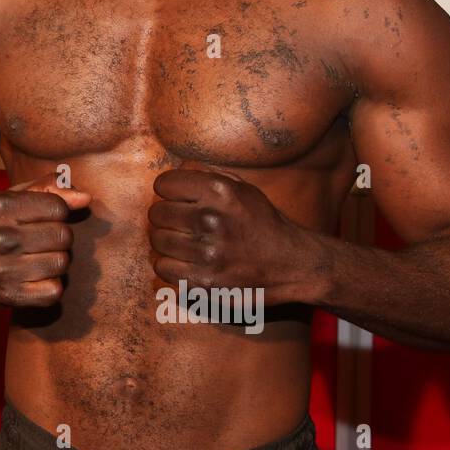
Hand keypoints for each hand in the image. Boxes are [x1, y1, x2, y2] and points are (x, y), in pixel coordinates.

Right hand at [0, 176, 91, 307]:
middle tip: (40, 239)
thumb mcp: (10, 197)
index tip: (40, 217)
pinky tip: (35, 277)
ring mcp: (2, 269)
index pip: (59, 208)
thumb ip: (48, 189)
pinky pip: (54, 292)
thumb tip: (85, 198)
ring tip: (36, 257)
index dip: (56, 212)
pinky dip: (50, 285)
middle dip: (58, 236)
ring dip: (55, 260)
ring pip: (61, 263)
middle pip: (63, 236)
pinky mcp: (8, 296)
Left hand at [147, 165, 311, 301]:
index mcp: (220, 192)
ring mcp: (207, 254)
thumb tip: (177, 168)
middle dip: (166, 217)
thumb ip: (209, 175)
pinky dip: (171, 265)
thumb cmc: (264, 224)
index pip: (164, 184)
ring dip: (168, 242)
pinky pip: (163, 268)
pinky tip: (188, 262)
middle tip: (182, 223)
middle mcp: (212, 220)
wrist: (293, 265)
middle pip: (156, 214)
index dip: (170, 191)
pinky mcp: (204, 282)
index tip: (179, 199)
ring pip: (157, 241)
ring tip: (186, 243)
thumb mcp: (244, 189)